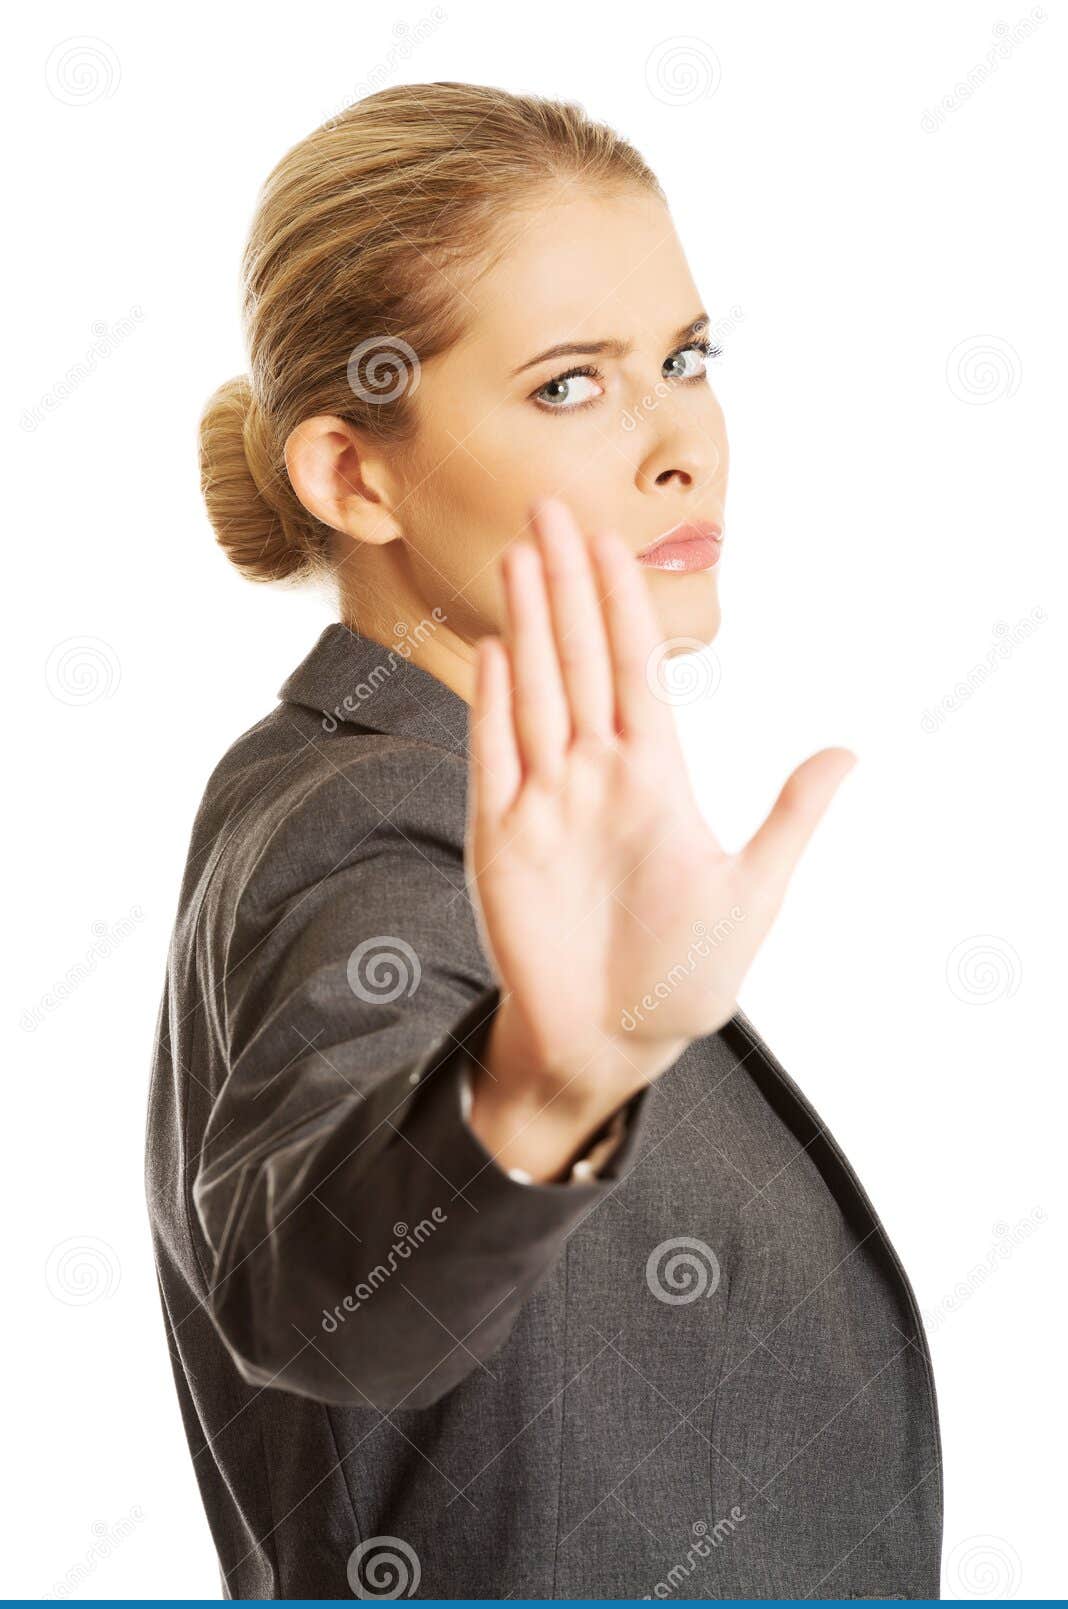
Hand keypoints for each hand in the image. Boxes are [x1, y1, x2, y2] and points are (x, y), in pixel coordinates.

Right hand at [465, 496, 855, 1119]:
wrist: (606, 1041)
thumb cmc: (682, 977)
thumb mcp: (753, 894)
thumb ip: (790, 819)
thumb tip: (847, 752)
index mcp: (654, 779)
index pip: (636, 669)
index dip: (622, 600)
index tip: (609, 538)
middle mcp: (594, 776)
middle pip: (578, 659)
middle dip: (566, 584)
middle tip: (547, 509)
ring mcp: (543, 802)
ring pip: (533, 692)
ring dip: (527, 624)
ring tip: (518, 556)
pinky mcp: (500, 838)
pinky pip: (493, 756)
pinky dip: (492, 702)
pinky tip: (495, 647)